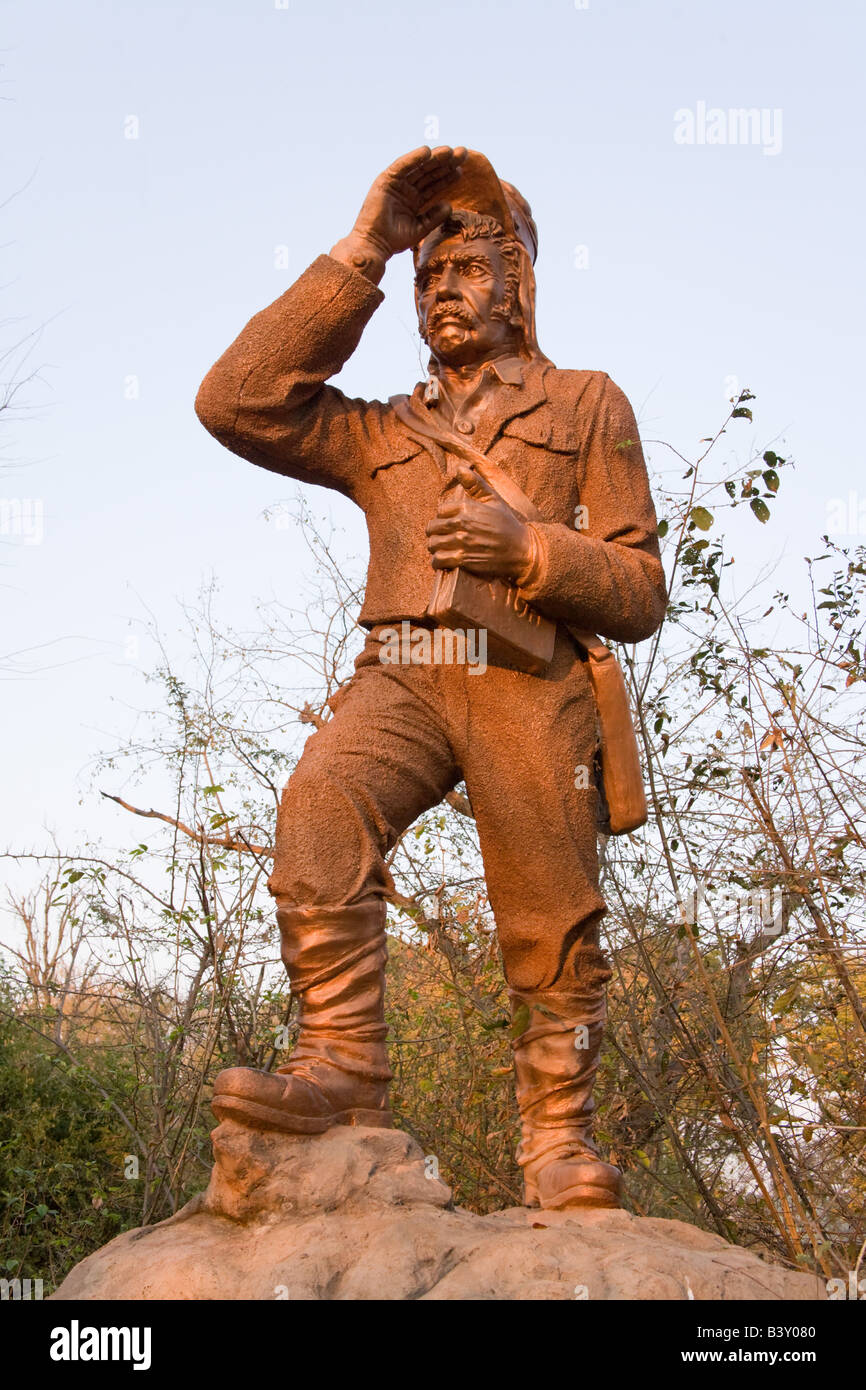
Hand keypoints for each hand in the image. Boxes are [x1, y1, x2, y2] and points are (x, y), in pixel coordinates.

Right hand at [332, 146, 466, 280]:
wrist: (374, 245)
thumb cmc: (394, 240)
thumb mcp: (420, 228)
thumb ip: (434, 217)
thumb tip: (450, 205)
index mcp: (414, 200)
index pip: (433, 185)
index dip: (447, 177)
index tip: (461, 170)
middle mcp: (406, 189)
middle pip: (428, 173)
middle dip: (445, 163)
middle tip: (462, 153)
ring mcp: (396, 184)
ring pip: (418, 167)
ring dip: (433, 158)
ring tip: (449, 151)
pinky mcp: (385, 181)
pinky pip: (401, 166)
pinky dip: (413, 158)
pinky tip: (427, 151)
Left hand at [425, 466, 532, 580]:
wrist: (522, 550)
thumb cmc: (508, 524)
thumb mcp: (494, 500)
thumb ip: (475, 484)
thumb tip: (459, 468)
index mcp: (467, 507)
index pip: (440, 511)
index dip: (443, 518)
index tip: (449, 523)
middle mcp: (462, 524)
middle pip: (432, 528)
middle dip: (435, 533)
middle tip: (442, 537)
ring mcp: (462, 542)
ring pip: (433, 544)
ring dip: (435, 548)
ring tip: (442, 549)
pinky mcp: (463, 559)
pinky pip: (439, 560)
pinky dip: (437, 562)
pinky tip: (443, 561)